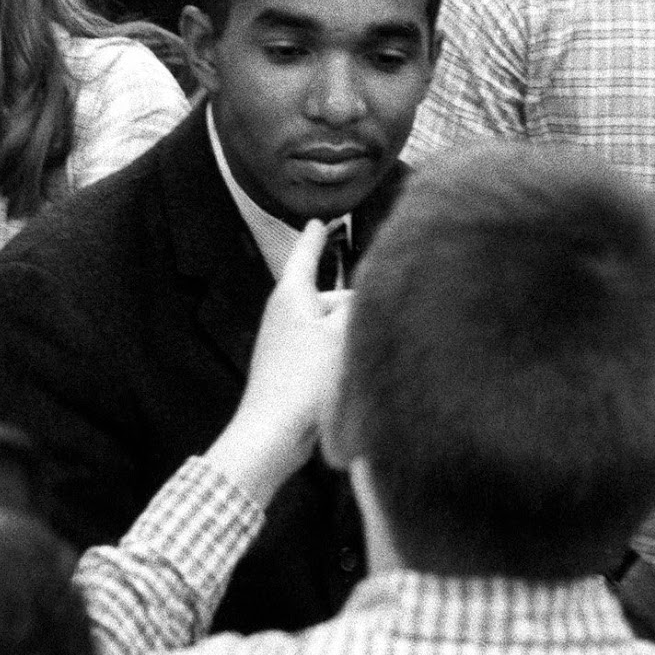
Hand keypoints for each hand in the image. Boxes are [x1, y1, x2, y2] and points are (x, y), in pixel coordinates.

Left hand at [207, 221, 350, 505]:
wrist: (272, 434)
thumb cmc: (304, 379)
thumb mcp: (342, 335)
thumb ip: (361, 306)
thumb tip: (373, 290)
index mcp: (292, 295)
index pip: (306, 255)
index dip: (318, 238)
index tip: (320, 221)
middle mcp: (284, 313)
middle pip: (329, 296)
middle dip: (354, 304)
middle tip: (382, 317)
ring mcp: (285, 342)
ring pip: (329, 325)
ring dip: (350, 333)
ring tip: (368, 352)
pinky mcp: (290, 368)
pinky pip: (323, 348)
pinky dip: (340, 353)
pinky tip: (356, 373)